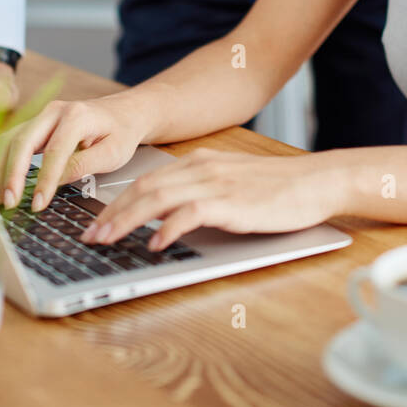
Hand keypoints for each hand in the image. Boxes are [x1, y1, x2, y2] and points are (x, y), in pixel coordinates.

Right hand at [0, 92, 149, 211]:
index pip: (54, 151)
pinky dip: (2, 161)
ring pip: (12, 140)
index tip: (38, 204)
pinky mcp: (36, 124)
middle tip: (9, 202)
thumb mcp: (113, 153)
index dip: (44, 180)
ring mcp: (43, 116)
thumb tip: (56, 182)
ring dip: (1, 169)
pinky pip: (13, 141)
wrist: (124, 113)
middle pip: (24, 141)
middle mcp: (55, 111)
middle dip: (12, 174)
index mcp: (77, 116)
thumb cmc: (121, 132)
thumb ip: (84, 165)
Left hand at [82, 147, 344, 252]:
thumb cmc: (278, 189)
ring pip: (158, 198)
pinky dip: (167, 228)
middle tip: (89, 237)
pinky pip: (190, 213)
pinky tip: (154, 243)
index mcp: (199, 162)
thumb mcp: (231, 183)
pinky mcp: (232, 202)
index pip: (146, 180)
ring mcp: (216, 184)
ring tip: (107, 240)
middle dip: (111, 213)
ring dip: (126, 221)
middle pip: (143, 188)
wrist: (317, 181)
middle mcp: (202, 168)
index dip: (115, 202)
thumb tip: (167, 218)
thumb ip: (200, 193)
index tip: (96, 223)